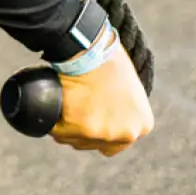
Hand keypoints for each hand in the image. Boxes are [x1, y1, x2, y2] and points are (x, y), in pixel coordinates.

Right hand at [50, 41, 153, 157]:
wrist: (91, 50)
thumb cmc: (107, 60)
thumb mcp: (129, 88)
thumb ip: (123, 109)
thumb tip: (106, 114)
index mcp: (141, 125)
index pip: (116, 143)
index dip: (99, 130)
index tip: (89, 117)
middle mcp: (126, 134)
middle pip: (95, 145)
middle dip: (83, 131)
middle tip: (75, 109)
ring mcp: (103, 133)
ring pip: (75, 140)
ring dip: (67, 127)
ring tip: (67, 103)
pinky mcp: (80, 129)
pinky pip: (58, 132)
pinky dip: (53, 121)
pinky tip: (57, 104)